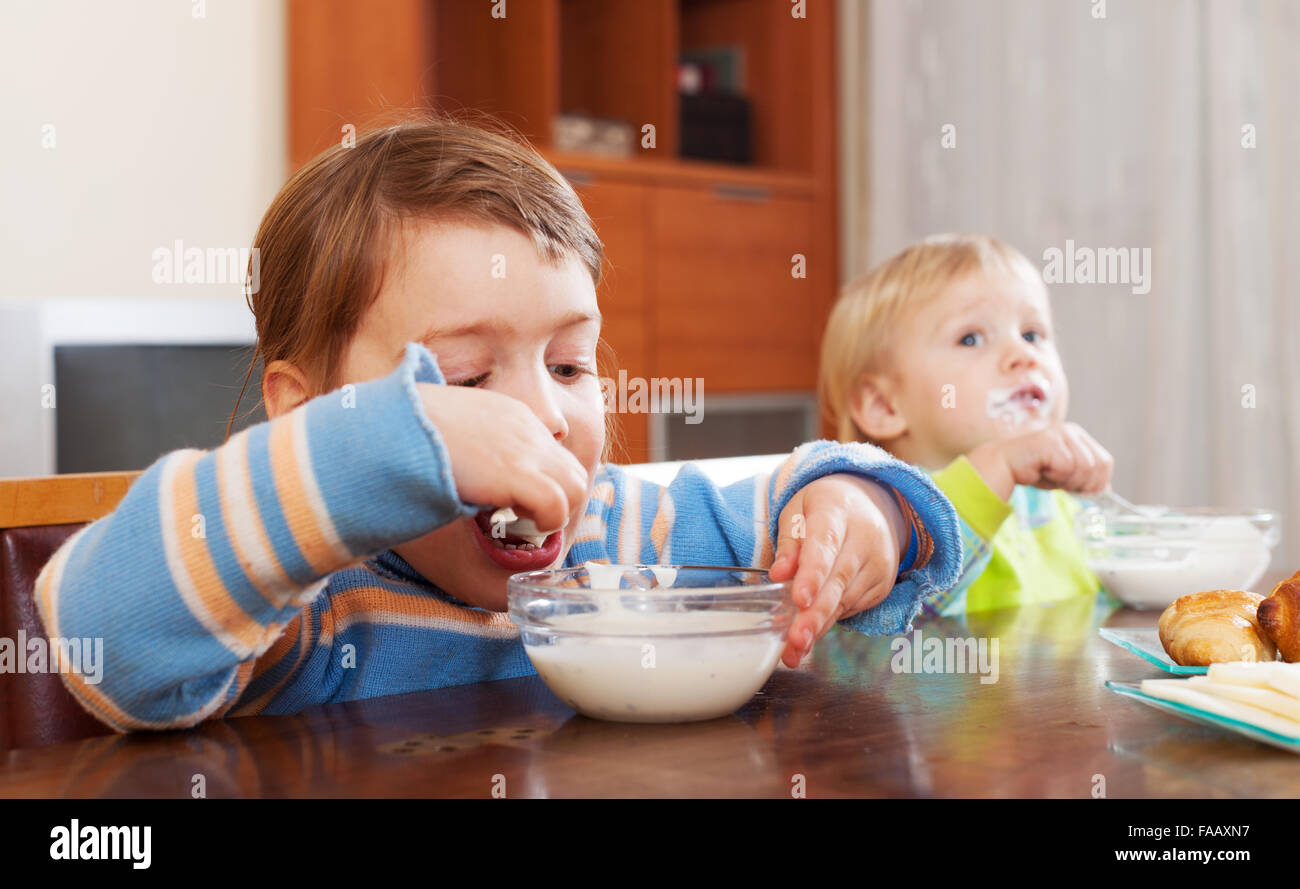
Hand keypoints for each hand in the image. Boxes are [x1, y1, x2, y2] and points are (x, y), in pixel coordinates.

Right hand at [418, 383, 588, 531]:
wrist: (393, 424)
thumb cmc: (408, 430)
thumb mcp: (452, 428)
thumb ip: (474, 444)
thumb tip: (473, 472)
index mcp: (513, 415)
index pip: (554, 454)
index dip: (543, 483)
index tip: (515, 499)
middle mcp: (528, 429)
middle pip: (574, 471)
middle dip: (557, 500)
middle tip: (519, 513)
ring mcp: (526, 450)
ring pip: (577, 488)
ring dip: (553, 512)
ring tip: (513, 517)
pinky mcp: (517, 473)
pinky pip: (557, 506)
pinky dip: (542, 522)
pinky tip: (510, 520)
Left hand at [769, 474, 906, 667]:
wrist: (871, 504)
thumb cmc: (824, 508)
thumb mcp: (798, 510)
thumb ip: (788, 542)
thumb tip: (779, 574)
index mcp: (837, 512)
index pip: (826, 545)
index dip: (813, 574)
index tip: (799, 599)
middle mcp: (865, 538)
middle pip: (839, 580)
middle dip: (816, 614)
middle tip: (795, 640)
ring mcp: (878, 563)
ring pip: (846, 600)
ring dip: (819, 627)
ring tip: (794, 649)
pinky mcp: (882, 584)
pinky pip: (852, 607)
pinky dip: (829, 622)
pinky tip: (810, 636)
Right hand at [967, 421, 1112, 500]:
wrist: (1003, 465)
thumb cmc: (1033, 469)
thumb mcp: (1066, 476)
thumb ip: (1086, 478)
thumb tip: (1107, 489)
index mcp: (1079, 437)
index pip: (1105, 462)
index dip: (1097, 482)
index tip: (1078, 489)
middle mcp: (1072, 431)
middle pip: (1099, 466)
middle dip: (1083, 483)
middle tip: (1062, 483)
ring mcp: (1061, 434)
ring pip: (1085, 468)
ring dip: (1067, 480)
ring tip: (1049, 475)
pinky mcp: (1050, 441)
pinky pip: (1067, 467)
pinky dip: (1056, 476)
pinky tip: (1041, 470)